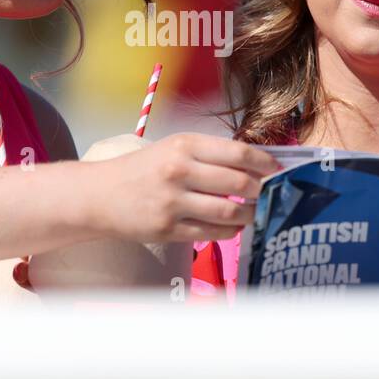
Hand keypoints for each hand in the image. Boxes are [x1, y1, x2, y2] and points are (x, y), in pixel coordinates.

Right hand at [90, 132, 279, 244]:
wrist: (99, 195)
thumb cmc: (142, 170)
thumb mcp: (173, 149)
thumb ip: (210, 155)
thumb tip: (256, 164)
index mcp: (184, 145)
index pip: (238, 152)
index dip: (265, 163)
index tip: (279, 170)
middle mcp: (179, 171)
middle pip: (239, 183)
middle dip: (262, 191)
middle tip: (270, 194)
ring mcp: (173, 202)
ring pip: (230, 212)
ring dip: (250, 214)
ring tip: (255, 212)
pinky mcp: (168, 229)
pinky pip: (212, 234)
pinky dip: (229, 231)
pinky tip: (233, 227)